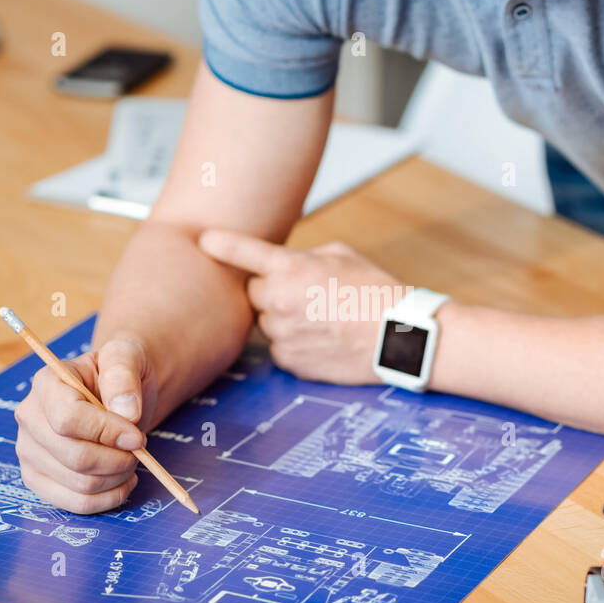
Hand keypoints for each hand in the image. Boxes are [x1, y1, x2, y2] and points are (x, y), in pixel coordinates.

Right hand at [13, 336, 157, 513]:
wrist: (117, 394)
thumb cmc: (120, 375)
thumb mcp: (128, 358)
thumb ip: (124, 375)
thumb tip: (126, 412)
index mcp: (46, 383)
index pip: (68, 419)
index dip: (107, 433)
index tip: (137, 436)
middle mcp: (29, 418)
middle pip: (75, 457)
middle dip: (118, 459)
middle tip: (138, 448)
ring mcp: (28, 451)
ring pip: (79, 484)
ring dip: (117, 478)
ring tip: (131, 460)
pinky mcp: (37, 478)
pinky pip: (74, 504)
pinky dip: (108, 498)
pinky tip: (122, 481)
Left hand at [198, 229, 401, 383]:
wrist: (398, 335)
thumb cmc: (375, 291)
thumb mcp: (341, 255)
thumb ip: (303, 258)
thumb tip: (284, 265)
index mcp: (291, 269)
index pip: (244, 253)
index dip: (222, 244)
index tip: (205, 240)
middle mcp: (279, 302)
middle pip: (253, 294)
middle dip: (271, 291)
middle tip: (305, 293)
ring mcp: (283, 335)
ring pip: (266, 322)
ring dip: (284, 318)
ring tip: (321, 318)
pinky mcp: (290, 362)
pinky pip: (279, 348)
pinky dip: (294, 343)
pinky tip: (323, 338)